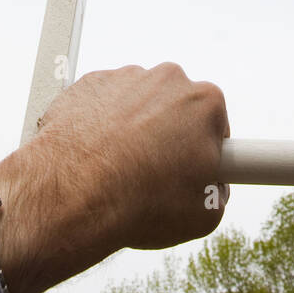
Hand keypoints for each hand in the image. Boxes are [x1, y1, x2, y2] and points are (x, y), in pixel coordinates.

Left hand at [0, 63, 228, 292]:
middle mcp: (169, 79)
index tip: (194, 167)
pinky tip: (97, 155)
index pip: (216, 124)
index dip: (206, 150)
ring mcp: (127, 78)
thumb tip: (212, 188)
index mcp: (205, 103)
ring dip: (134, 128)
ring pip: (139, 103)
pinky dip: (102, 123)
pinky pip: (104, 103)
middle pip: (177, 108)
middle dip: (170, 136)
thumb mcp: (204, 214)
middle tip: (155, 175)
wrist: (76, 194)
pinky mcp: (91, 84)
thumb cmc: (140, 201)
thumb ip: (218, 190)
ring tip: (120, 169)